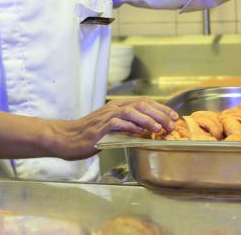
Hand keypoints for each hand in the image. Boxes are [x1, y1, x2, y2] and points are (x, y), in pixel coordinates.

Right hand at [49, 98, 178, 159]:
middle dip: (159, 113)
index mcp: (118, 106)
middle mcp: (114, 108)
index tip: (173, 117)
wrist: (67, 138)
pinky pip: (117, 123)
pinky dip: (129, 126)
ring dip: (147, 119)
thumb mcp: (113, 128)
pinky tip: (138, 131)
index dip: (161, 108)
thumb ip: (128, 126)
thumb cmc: (89, 135)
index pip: (144, 102)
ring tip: (159, 128)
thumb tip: (147, 130)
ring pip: (131, 111)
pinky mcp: (100, 127)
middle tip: (171, 124)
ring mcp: (106, 117)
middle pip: (141, 104)